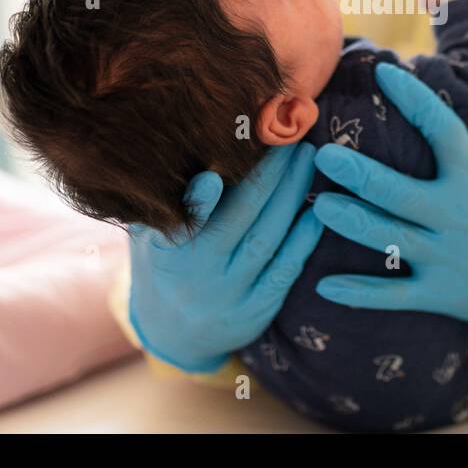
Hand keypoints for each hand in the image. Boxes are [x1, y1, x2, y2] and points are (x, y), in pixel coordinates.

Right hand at [127, 143, 322, 371]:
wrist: (172, 331)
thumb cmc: (163, 263)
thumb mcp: (150, 233)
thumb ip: (167, 200)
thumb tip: (190, 143)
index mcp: (165, 252)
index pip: (182, 224)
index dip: (199, 203)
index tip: (213, 177)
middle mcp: (196, 276)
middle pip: (239, 218)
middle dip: (268, 174)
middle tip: (288, 135)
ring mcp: (228, 296)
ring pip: (266, 239)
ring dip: (291, 195)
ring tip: (307, 157)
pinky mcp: (255, 312)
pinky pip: (284, 271)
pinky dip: (302, 240)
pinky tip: (317, 210)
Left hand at [312, 63, 467, 342]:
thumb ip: (443, 160)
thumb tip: (398, 108)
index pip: (445, 131)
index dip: (416, 100)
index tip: (383, 73)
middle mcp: (462, 217)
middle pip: (403, 193)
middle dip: (362, 175)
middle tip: (324, 156)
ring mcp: (450, 258)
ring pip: (392, 240)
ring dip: (354, 223)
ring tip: (318, 206)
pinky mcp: (441, 294)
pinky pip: (392, 296)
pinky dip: (357, 293)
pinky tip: (322, 286)